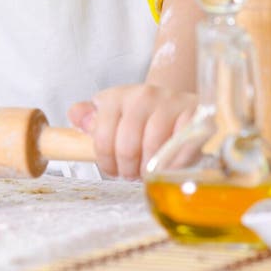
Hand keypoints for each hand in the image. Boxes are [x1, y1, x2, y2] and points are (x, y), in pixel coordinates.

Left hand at [68, 84, 196, 179]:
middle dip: (127, 169)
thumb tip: (76, 116)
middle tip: (131, 174)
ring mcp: (170, 103)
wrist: (177, 102)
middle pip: (127, 147)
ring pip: (153, 150)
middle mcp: (143, 96)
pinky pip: (180, 149)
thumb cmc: (140, 115)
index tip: (112, 169)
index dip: (106, 162)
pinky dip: (172, 166)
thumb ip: (89, 117)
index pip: (102, 138)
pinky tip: (167, 168)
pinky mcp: (194, 115)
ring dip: (149, 169)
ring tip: (148, 171)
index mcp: (117, 96)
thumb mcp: (111, 113)